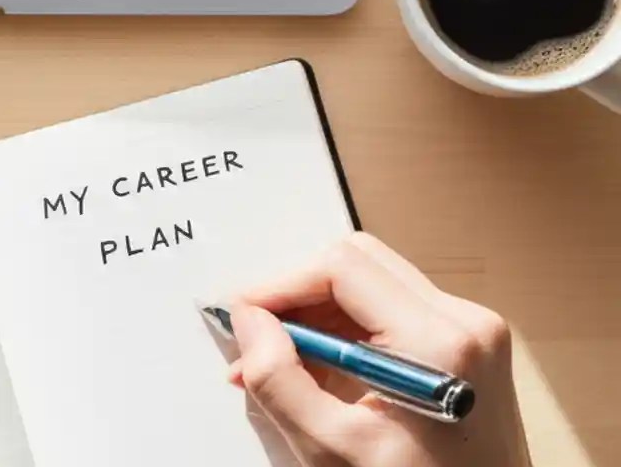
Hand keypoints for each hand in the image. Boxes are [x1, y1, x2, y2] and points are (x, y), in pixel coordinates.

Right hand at [228, 233, 530, 466]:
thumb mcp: (333, 452)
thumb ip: (280, 381)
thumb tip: (249, 322)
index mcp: (440, 343)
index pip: (342, 268)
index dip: (281, 286)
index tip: (243, 317)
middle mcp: (465, 322)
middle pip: (357, 264)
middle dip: (296, 296)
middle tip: (257, 340)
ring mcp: (471, 331)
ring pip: (370, 283)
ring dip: (316, 315)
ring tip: (279, 365)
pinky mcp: (464, 345)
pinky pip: (389, 311)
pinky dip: (343, 332)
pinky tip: (316, 372)